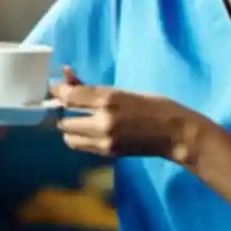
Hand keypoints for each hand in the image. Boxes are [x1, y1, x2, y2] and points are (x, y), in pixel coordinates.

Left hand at [50, 67, 208, 162]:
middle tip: (70, 106)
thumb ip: (94, 89)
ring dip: (70, 128)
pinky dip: (80, 138)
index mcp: (109, 99)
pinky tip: (89, 131)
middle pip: (63, 120)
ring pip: (68, 137)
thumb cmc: (155, 106)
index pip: (69, 96)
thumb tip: (68, 78)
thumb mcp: (124, 91)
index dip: (57, 90)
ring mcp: (105, 140)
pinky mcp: (108, 153)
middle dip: (63, 112)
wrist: (177, 134)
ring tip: (79, 120)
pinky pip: (82, 146)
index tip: (54, 87)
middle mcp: (103, 121)